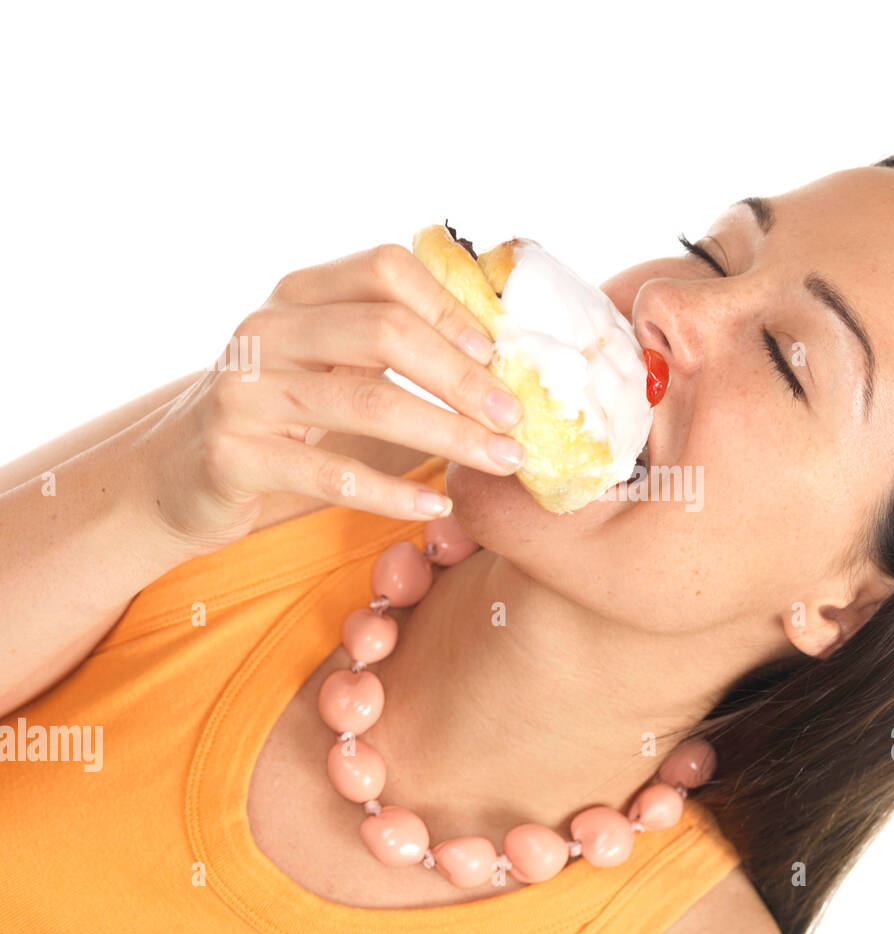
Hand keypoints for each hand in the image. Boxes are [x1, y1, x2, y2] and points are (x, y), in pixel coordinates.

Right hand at [140, 243, 524, 552]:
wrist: (181, 470)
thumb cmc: (284, 410)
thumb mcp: (329, 357)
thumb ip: (392, 338)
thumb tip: (501, 347)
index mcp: (300, 293)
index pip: (385, 270)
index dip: (449, 308)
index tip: (498, 355)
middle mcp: (268, 329)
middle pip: (384, 332)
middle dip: (462, 377)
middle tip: (514, 418)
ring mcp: (246, 390)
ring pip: (366, 403)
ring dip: (448, 434)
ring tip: (501, 460)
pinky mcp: (235, 454)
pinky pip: (331, 473)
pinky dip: (392, 492)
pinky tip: (436, 506)